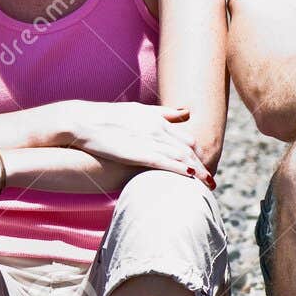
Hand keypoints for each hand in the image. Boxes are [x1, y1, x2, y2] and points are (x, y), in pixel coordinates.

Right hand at [62, 101, 211, 180]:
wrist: (84, 121)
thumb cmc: (108, 118)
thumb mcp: (139, 110)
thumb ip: (164, 113)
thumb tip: (186, 111)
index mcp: (158, 120)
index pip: (187, 139)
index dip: (197, 155)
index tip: (203, 168)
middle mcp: (158, 129)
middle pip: (189, 149)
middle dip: (203, 166)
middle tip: (212, 181)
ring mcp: (150, 140)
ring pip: (183, 157)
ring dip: (198, 172)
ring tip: (210, 185)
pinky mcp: (140, 153)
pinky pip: (167, 163)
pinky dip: (181, 170)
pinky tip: (192, 178)